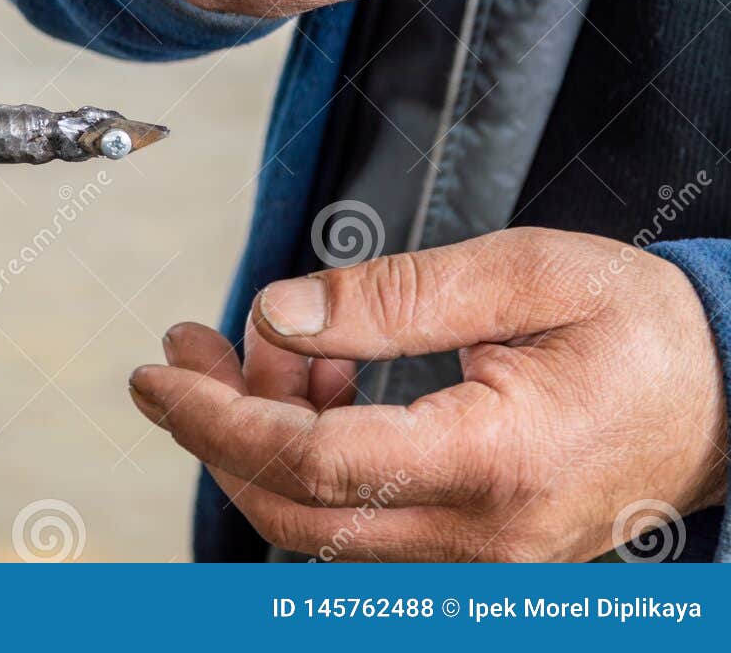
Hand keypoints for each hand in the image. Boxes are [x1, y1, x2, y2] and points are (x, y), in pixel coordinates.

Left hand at [129, 229, 727, 560]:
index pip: (318, 464)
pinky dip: (321, 458)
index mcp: (495, 460)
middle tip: (188, 350)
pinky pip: (369, 523)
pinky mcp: (481, 552)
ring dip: (271, 441)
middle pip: (302, 514)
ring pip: (327, 527)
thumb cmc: (640, 325)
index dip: (221, 421)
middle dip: (223, 432)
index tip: (160, 377)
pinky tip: (328, 381)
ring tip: (276, 343)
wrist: (727, 392)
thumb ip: (394, 296)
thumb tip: (280, 312)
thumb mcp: (520, 273)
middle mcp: (483, 537)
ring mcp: (483, 560)